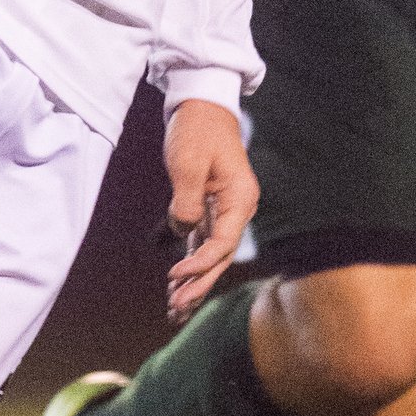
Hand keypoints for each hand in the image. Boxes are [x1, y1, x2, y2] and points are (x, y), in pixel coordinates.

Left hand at [162, 98, 257, 316]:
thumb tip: (184, 231)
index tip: (174, 278)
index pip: (223, 244)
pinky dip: (189, 264)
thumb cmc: (197, 130)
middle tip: (176, 309)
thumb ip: (187, 201)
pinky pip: (200, 244)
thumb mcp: (188, 164)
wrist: (201, 105)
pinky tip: (176, 286)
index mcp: (240, 199)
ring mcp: (224, 211)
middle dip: (198, 285)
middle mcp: (237, 209)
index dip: (199, 265)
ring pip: (210, 255)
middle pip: (219, 257)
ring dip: (193, 282)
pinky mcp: (208, 209)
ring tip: (174, 309)